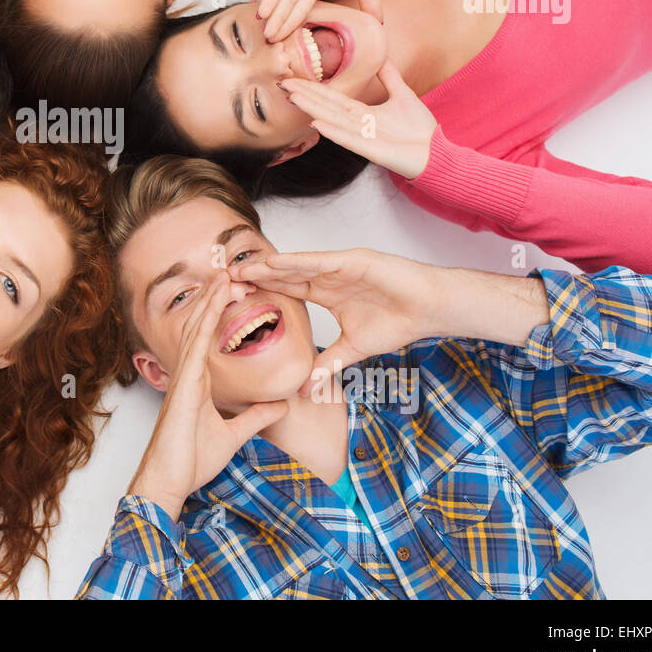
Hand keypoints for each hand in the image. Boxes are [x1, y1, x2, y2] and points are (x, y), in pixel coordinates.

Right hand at [127, 275, 290, 519]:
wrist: (168, 482)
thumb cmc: (190, 461)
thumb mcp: (234, 435)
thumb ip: (256, 417)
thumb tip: (280, 406)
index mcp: (198, 382)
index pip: (210, 338)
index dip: (221, 313)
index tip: (236, 291)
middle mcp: (189, 374)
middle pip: (202, 326)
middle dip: (216, 298)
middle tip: (232, 270)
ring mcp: (184, 378)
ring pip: (197, 328)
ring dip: (211, 301)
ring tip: (224, 274)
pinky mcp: (184, 386)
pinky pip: (196, 347)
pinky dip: (205, 322)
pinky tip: (214, 303)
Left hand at [229, 249, 446, 391]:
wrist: (429, 309)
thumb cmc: (397, 322)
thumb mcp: (353, 349)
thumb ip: (327, 365)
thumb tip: (305, 390)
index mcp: (325, 293)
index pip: (285, 292)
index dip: (261, 293)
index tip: (233, 297)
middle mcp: (328, 276)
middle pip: (284, 275)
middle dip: (256, 276)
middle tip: (223, 278)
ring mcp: (339, 266)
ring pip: (297, 266)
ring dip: (269, 267)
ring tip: (241, 268)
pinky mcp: (353, 260)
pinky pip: (320, 261)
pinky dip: (298, 262)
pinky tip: (275, 262)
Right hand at [279, 61, 435, 178]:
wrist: (437, 153)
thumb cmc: (420, 129)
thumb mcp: (403, 94)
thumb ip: (389, 77)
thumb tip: (382, 55)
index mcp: (363, 113)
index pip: (333, 98)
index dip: (313, 88)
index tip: (294, 79)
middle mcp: (358, 125)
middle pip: (327, 107)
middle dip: (305, 95)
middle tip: (283, 84)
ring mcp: (363, 138)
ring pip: (333, 120)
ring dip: (313, 109)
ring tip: (294, 98)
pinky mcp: (373, 151)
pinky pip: (349, 140)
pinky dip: (333, 132)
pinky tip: (317, 124)